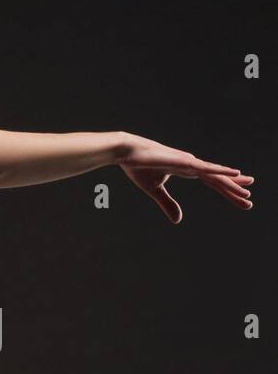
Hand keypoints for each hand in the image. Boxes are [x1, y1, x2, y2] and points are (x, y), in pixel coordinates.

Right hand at [119, 135, 252, 222]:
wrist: (125, 152)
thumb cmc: (137, 166)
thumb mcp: (154, 190)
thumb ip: (168, 203)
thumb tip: (179, 221)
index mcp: (185, 170)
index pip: (210, 181)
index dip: (225, 189)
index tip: (239, 196)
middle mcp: (191, 165)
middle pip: (216, 179)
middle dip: (232, 189)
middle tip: (248, 200)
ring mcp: (188, 162)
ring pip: (214, 175)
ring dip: (231, 185)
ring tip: (247, 194)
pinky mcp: (183, 161)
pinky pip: (205, 167)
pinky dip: (221, 170)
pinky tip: (235, 173)